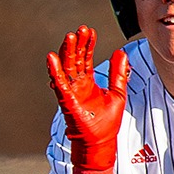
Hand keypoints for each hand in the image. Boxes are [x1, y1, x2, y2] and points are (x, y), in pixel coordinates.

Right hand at [46, 26, 128, 173]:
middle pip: (75, 59)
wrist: (102, 144)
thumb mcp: (117, 93)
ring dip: (67, 52)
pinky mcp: (67, 102)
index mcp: (88, 82)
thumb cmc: (107, 122)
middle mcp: (77, 85)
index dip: (88, 44)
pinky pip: (59, 84)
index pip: (86, 57)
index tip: (90, 31)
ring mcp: (71, 92)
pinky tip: (52, 57)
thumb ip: (119, 73)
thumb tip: (121, 52)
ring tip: (70, 36)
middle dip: (78, 44)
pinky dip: (55, 71)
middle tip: (81, 29)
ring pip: (66, 68)